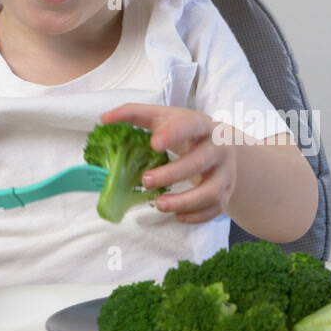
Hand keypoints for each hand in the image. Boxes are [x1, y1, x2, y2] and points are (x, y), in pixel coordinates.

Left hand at [100, 104, 237, 223]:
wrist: (224, 145)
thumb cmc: (187, 130)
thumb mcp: (165, 117)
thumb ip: (135, 114)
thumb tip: (105, 119)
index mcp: (202, 125)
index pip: (191, 126)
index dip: (173, 135)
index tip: (153, 144)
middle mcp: (218, 149)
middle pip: (200, 162)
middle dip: (172, 174)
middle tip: (145, 181)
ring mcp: (225, 173)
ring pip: (211, 192)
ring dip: (184, 201)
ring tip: (159, 205)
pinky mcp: (225, 193)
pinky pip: (215, 209)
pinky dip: (196, 216)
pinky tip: (177, 216)